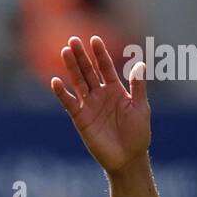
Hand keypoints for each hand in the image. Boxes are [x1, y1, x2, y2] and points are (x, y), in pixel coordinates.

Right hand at [51, 36, 149, 174]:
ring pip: (78, 82)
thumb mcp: (141, 108)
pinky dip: (62, 93)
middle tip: (73, 40)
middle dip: (82, 56)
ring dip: (71, 68)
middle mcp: (100, 94)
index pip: (105, 67)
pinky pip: (69, 103)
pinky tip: (56, 82)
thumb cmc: (138, 133)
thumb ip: (138, 87)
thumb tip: (140, 63)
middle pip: (89, 71)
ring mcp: (89, 105)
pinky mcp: (80, 118)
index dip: (100, 54)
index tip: (94, 39)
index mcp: (116, 90)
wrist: (128, 157)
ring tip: (65, 51)